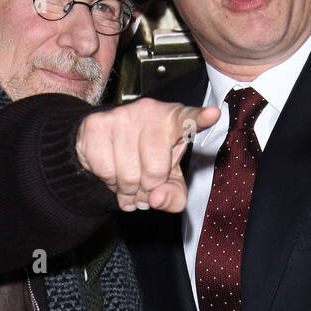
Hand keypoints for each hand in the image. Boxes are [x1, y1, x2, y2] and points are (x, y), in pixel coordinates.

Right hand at [75, 99, 219, 212]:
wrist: (106, 149)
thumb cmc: (146, 162)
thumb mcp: (168, 183)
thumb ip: (174, 197)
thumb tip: (156, 198)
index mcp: (174, 121)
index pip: (188, 120)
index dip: (199, 118)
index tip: (213, 114)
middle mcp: (150, 111)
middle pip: (156, 168)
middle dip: (148, 187)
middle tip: (145, 184)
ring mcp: (122, 115)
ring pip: (129, 174)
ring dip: (127, 189)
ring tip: (129, 182)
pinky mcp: (97, 125)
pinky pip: (106, 171)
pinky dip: (108, 182)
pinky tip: (112, 174)